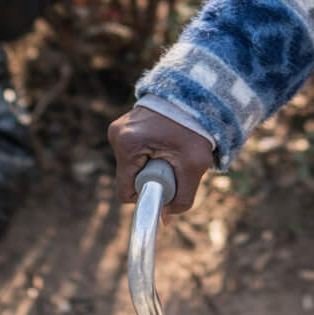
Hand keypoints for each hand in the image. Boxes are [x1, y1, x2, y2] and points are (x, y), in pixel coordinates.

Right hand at [108, 105, 215, 219]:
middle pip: (130, 177)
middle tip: (173, 164)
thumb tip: (166, 219)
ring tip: (170, 149)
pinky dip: (149, 153)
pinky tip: (165, 141)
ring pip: (132, 164)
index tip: (163, 186)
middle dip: (150, 178)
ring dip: (150, 164)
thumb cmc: (195, 129)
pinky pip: (134, 151)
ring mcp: (119, 127)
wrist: (196, 96)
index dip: (146, 195)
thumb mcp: (194, 167)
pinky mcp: (125, 124)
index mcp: (127, 144)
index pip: (126, 191)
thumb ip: (182, 198)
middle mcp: (117, 134)